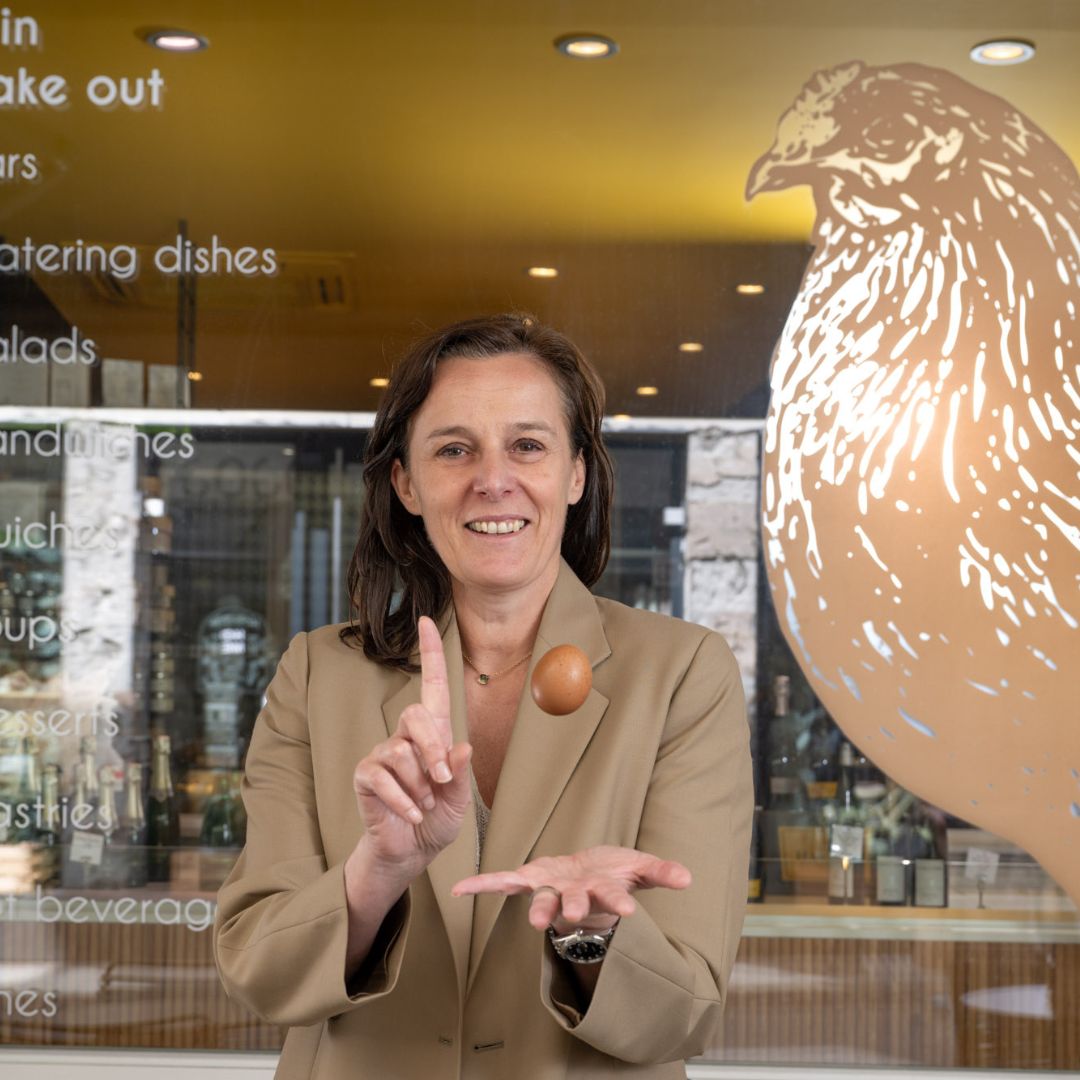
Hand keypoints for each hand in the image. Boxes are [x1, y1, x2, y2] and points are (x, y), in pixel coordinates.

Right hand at [352, 616, 472, 871]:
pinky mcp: (366, 775)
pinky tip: (411, 814)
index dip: (430, 652)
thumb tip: (461, 747)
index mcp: (433, 732)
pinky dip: (404, 800)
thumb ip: (460, 774)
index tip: (426, 619)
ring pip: (401, 752)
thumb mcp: (459, 799)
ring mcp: (382, 753)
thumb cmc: (436, 818)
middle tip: (441, 781)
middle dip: (432, 749)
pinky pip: (383, 776)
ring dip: (420, 785)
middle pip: (415, 715)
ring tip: (425, 804)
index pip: (432, 684)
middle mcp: (405, 735)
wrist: (409, 850)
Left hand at [451, 845, 690, 933]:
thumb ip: (661, 872)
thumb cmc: (613, 872)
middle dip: (574, 909)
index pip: (612, 897)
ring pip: (544, 900)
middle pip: (574, 904)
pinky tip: (458, 890)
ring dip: (540, 909)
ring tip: (536, 922)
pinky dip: (482, 885)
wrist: (588, 871)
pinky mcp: (530, 877)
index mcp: (600, 891)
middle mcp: (574, 895)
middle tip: (575, 914)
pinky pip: (503, 882)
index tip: (628, 911)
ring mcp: (551, 888)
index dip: (618, 903)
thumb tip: (688, 878)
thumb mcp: (639, 869)